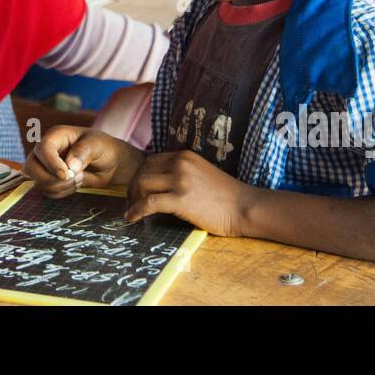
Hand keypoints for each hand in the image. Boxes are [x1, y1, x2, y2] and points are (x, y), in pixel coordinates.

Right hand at [24, 125, 141, 197]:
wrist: (110, 163)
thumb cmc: (103, 147)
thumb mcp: (97, 144)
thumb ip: (84, 151)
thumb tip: (70, 166)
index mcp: (56, 136)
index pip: (43, 148)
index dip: (51, 163)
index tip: (65, 175)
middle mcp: (47, 150)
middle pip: (31, 167)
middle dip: (51, 178)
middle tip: (74, 177)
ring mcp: (46, 166)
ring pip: (38, 182)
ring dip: (60, 187)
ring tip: (79, 178)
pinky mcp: (50, 180)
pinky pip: (47, 192)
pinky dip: (62, 193)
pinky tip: (76, 184)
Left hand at [125, 149, 252, 235]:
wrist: (244, 207)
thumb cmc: (225, 195)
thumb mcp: (201, 173)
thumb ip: (181, 173)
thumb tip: (158, 184)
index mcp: (184, 156)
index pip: (150, 161)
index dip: (140, 176)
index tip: (136, 190)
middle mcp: (180, 163)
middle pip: (143, 171)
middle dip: (133, 187)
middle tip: (131, 202)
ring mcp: (180, 180)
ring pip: (142, 184)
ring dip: (133, 198)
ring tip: (132, 211)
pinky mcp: (181, 200)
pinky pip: (148, 203)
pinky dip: (136, 211)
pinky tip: (131, 218)